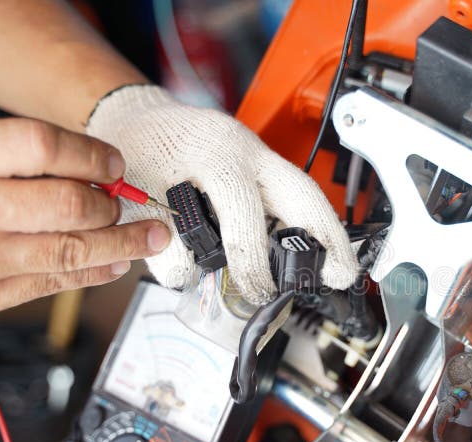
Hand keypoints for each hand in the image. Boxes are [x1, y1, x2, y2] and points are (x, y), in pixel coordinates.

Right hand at [0, 118, 170, 331]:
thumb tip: (73, 165)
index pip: (44, 145)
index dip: (92, 152)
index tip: (113, 160)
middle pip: (72, 203)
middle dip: (116, 204)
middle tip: (133, 202)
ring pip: (74, 249)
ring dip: (124, 243)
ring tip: (150, 237)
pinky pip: (53, 284)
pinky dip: (92, 274)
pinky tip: (114, 265)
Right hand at [87, 85, 356, 304]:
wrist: (129, 119)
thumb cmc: (193, 151)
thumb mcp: (240, 163)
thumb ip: (267, 204)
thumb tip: (299, 263)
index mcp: (254, 154)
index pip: (302, 195)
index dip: (329, 238)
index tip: (342, 274)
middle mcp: (219, 156)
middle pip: (246, 223)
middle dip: (256, 271)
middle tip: (263, 292)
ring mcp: (174, 171)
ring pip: (198, 241)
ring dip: (205, 264)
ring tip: (203, 252)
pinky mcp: (136, 191)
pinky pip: (162, 250)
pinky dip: (173, 264)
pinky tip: (170, 243)